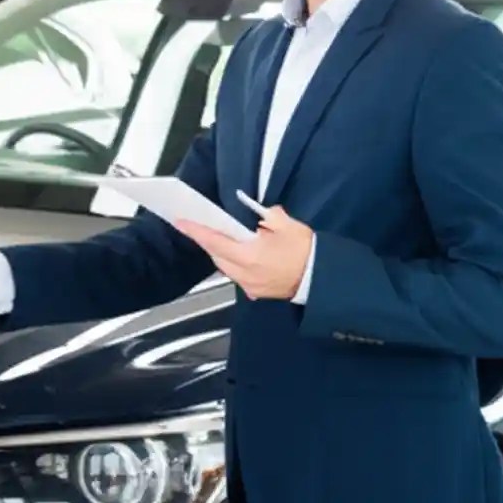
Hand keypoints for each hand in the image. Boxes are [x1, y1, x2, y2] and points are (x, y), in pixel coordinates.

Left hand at [175, 205, 312, 299]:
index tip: (181, 222)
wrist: (321, 279)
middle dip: (210, 241)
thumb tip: (256, 210)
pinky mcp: (256, 292)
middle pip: (216, 256)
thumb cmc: (306, 251)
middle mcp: (245, 273)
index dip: (196, 231)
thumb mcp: (287, 225)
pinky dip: (234, 264)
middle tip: (206, 227)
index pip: (214, 241)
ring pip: (225, 267)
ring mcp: (249, 285)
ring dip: (222, 253)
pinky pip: (237, 276)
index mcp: (249, 255)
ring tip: (225, 239)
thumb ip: (267, 214)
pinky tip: (241, 255)